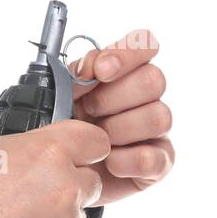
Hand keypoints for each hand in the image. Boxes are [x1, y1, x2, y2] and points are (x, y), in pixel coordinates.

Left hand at [70, 30, 174, 204]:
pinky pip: (155, 157)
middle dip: (114, 97)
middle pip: (154, 80)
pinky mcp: (158, 162)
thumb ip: (75, 75)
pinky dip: (126, 160)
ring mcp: (155, 130)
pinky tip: (107, 162)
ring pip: (159, 117)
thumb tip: (90, 68)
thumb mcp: (59, 97)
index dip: (128, 54)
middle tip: (88, 111)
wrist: (58, 172)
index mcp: (123, 73)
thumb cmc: (62, 128)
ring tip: (95, 141)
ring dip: (119, 130)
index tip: (100, 71)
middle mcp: (145, 97)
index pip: (144, 45)